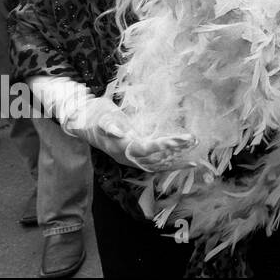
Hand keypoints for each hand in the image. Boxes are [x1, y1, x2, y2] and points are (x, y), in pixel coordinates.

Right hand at [70, 97, 195, 171]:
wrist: (85, 122)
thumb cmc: (94, 116)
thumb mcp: (100, 117)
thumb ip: (109, 125)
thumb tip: (118, 132)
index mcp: (120, 147)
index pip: (146, 148)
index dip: (164, 145)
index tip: (182, 139)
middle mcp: (127, 157)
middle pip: (156, 157)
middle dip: (177, 149)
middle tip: (194, 139)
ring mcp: (132, 158)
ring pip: (159, 162)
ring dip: (178, 155)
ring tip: (195, 146)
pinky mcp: (137, 156)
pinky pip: (158, 164)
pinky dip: (175, 164)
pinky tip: (190, 162)